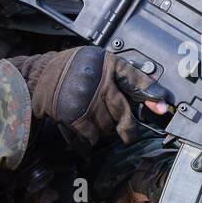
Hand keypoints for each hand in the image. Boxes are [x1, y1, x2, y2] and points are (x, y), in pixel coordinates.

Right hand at [12, 46, 169, 146]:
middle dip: (126, 127)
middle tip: (126, 134)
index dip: (149, 93)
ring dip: (103, 129)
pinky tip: (84, 131)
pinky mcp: (71, 114)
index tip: (163, 108)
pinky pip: (90, 136)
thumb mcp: (103, 64)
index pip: (133, 79)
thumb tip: (159, 100)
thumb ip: (129, 81)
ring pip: (107, 127)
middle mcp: (97, 80)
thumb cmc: (76, 70)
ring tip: (93, 119)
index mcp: (108, 64)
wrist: (39, 75)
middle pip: (123, 113)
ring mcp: (84, 99)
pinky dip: (89, 138)